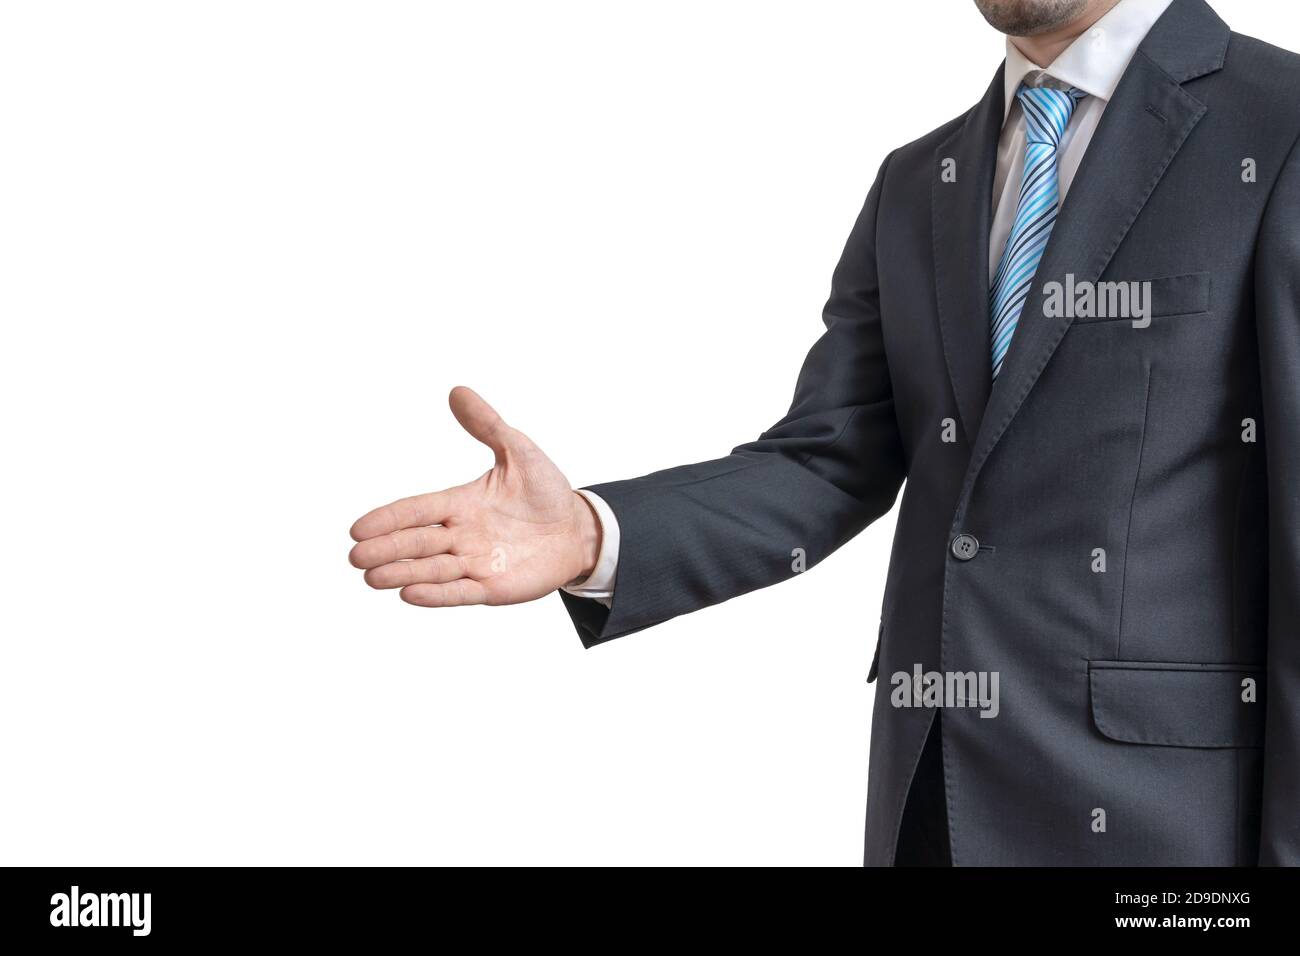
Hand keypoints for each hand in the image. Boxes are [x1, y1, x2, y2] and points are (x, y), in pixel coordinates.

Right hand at [349, 386, 600, 606]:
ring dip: (402, 573)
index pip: (416, 510)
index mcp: (461, 504)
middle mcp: (461, 535)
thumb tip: (457, 391)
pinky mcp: (493, 588)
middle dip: (387, 549)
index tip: (358, 528)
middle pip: (416, 542)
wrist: (579, 529)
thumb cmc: (546, 491)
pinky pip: (460, 591)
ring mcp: (475, 563)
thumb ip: (488, 425)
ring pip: (431, 569)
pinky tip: (409, 594)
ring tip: (372, 578)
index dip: (388, 518)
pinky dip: (436, 594)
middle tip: (355, 557)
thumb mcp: (519, 451)